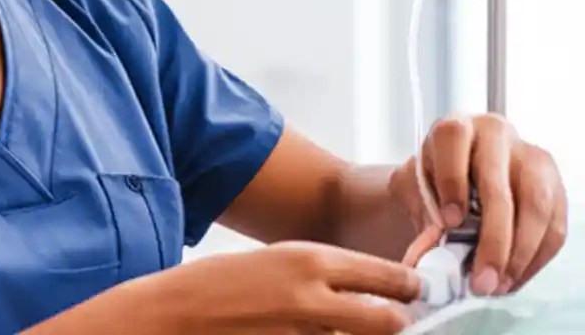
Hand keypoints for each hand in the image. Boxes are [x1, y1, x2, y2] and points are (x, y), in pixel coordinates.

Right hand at [138, 242, 419, 333]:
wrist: (173, 314)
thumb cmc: (220, 284)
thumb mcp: (275, 263)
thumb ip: (321, 276)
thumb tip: (369, 290)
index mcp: (310, 260)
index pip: (388, 276)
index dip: (409, 287)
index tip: (415, 292)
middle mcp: (312, 298)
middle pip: (390, 321)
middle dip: (398, 324)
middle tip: (394, 321)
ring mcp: (301, 334)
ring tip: (341, 327)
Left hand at [391, 113, 568, 294]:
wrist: (457, 174)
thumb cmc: (432, 179)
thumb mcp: (413, 188)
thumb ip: (420, 213)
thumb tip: (430, 259)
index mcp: (456, 127)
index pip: (454, 143)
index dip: (451, 182)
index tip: (449, 222)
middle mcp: (497, 134)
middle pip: (500, 186)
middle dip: (492, 240)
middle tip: (481, 279)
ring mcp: (532, 157)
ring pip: (536, 207)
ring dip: (519, 254)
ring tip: (498, 285)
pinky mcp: (554, 184)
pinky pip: (555, 224)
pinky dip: (536, 257)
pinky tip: (515, 277)